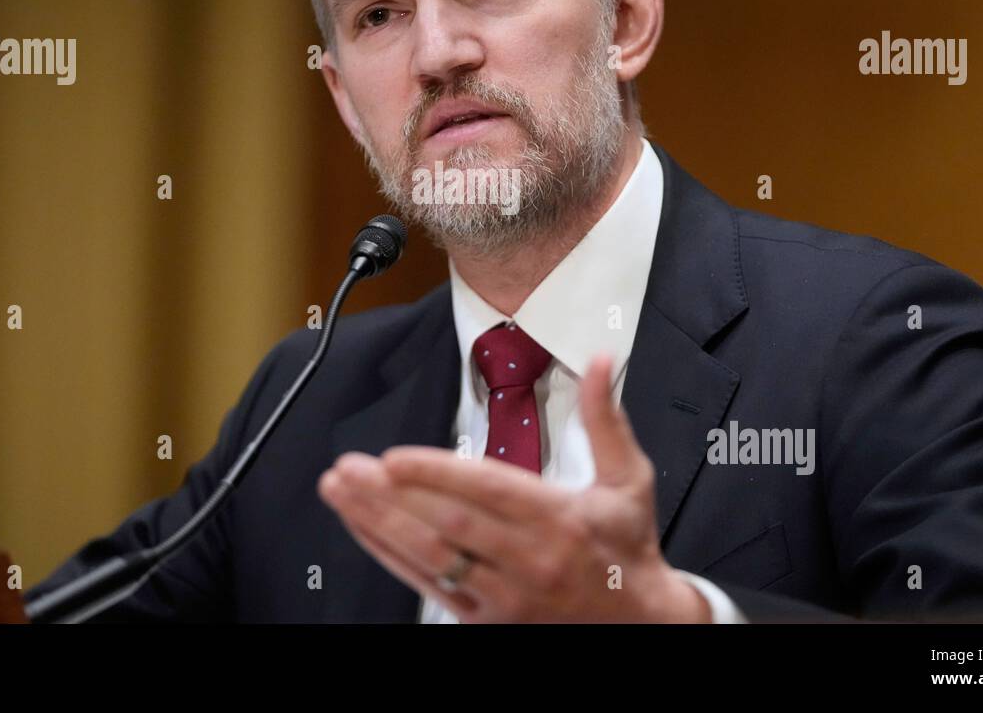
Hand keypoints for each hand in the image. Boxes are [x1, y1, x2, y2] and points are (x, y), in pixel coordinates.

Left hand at [317, 353, 710, 622]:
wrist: (642, 624)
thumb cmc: (628, 546)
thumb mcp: (628, 479)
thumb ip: (606, 418)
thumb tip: (604, 358)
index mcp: (561, 519)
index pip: (489, 491)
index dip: (437, 474)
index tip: (394, 457)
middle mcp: (529, 560)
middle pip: (448, 525)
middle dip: (391, 496)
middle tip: (348, 467)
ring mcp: (505, 596)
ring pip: (430, 558)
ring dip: (378, 523)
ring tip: (339, 491)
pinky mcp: (487, 620)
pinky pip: (428, 587)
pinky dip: (389, 555)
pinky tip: (361, 527)